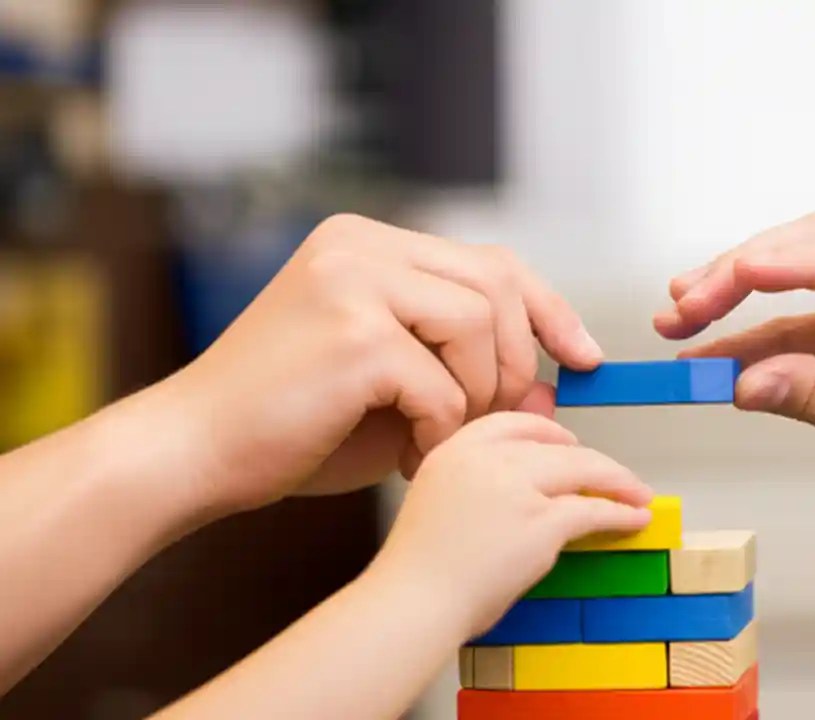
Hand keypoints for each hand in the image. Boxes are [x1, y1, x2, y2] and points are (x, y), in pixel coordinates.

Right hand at [160, 214, 602, 514]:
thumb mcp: (396, 378)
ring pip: (480, 327)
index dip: (549, 310)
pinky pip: (441, 384)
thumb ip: (468, 365)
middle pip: (498, 285)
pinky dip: (439, 431)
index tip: (583, 357)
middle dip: (522, 362)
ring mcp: (354, 279)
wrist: (196, 454)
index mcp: (369, 242)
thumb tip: (558, 381)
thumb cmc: (297, 423)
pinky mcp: (351, 330)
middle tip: (509, 418)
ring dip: (477, 399)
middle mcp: (361, 244)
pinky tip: (408, 457)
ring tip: (438, 439)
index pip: (492, 261)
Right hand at [371, 412, 654, 636]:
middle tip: (615, 475)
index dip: (551, 432)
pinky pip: (594, 510)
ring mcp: (517, 487)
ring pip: (584, 470)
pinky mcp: (542, 522)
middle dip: (593, 460)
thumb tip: (529, 485)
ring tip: (637, 494)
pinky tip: (633, 519)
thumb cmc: (419, 569)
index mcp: (456, 449)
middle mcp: (488, 458)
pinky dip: (620, 514)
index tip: (570, 443)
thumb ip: (478, 481)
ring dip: (618, 482)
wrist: (412, 602)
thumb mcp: (439, 499)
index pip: (516, 423)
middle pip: (558, 445)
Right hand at [655, 211, 814, 540]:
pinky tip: (714, 354)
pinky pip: (808, 320)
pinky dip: (761, 336)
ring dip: (744, 292)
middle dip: (746, 271)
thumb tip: (740, 382)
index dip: (787, 262)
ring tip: (680, 316)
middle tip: (684, 305)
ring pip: (808, 270)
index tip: (727, 277)